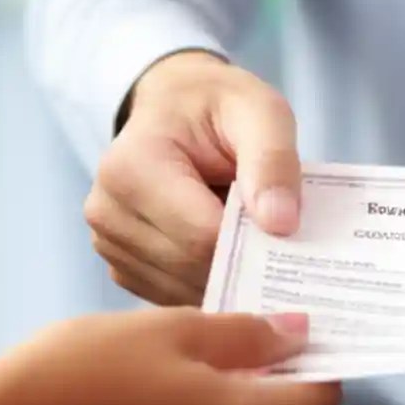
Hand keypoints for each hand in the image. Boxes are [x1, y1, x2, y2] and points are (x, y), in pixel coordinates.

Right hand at [0, 308, 339, 404]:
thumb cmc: (88, 369)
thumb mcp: (177, 329)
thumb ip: (250, 333)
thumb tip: (300, 333)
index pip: (320, 396)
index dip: (317, 358)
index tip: (301, 327)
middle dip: (264, 374)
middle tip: (229, 327)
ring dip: (226, 399)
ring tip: (180, 356)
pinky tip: (153, 393)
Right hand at [85, 50, 300, 304]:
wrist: (178, 106)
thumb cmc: (219, 106)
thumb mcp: (260, 113)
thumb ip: (273, 162)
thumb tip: (280, 224)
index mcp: (132, 167)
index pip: (201, 236)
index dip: (254, 245)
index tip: (296, 243)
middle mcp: (108, 211)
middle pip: (192, 268)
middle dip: (245, 264)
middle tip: (286, 249)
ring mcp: (108, 243)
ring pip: (185, 291)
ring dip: (230, 278)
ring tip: (254, 243)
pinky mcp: (122, 265)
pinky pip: (175, 297)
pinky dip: (211, 286)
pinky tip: (232, 257)